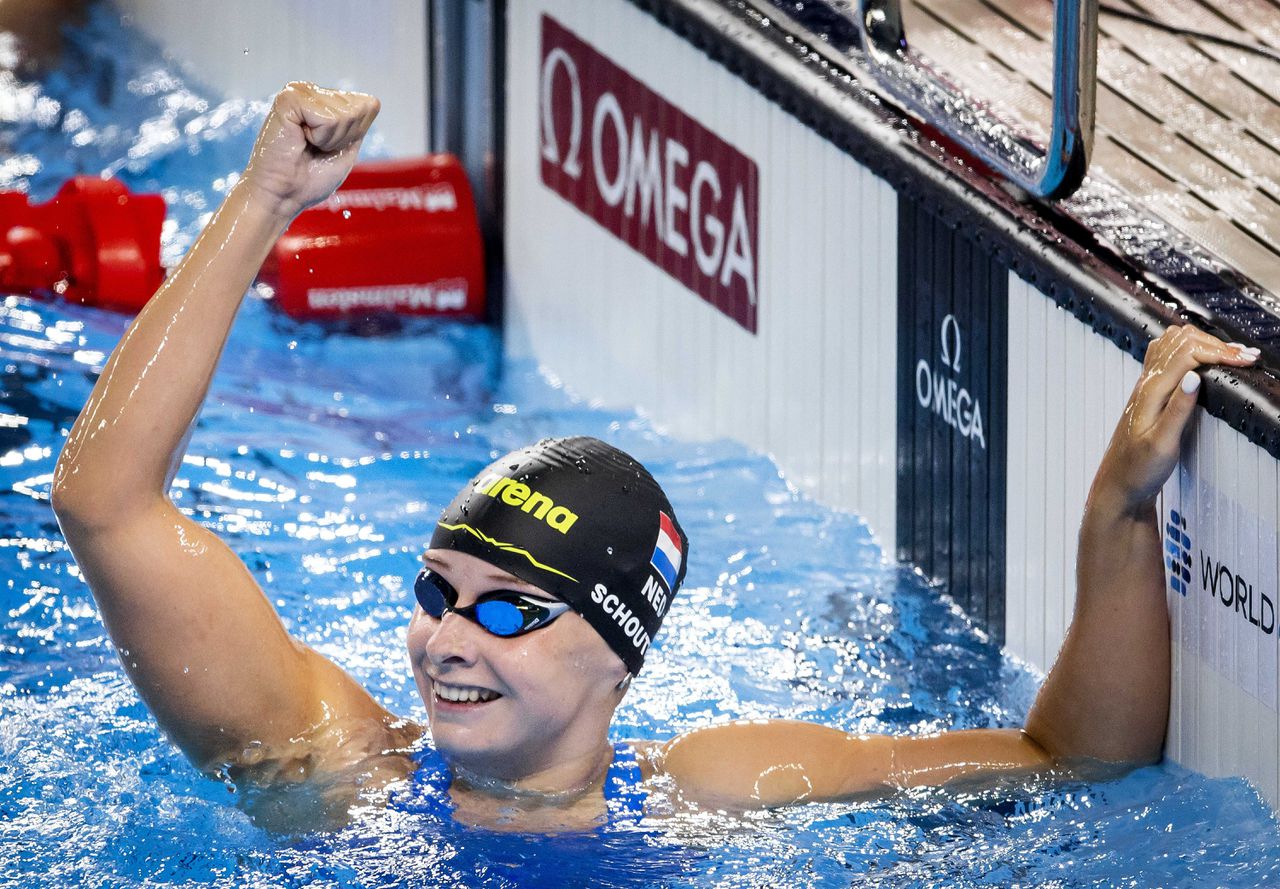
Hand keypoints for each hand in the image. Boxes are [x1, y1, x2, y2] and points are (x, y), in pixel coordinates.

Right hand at [240, 82, 380, 220]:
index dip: (355, 135)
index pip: (369, 105)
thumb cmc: (311, 179)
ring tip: (306, 145)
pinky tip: (299, 140)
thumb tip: (372, 101)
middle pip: (359, 109)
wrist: (283, 196)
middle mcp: (312, 91)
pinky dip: (320, 137)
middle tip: (316, 149)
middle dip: (343, 138)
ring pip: (346, 114)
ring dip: (330, 139)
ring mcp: (300, 92)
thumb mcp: (347, 148)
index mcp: (325, 100)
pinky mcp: (289, 98)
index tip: (329, 149)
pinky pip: (328, 118)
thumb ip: (360, 123)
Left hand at [1092, 325, 1258, 512]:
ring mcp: (1147, 385)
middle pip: (1182, 340)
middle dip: (1218, 344)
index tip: (1245, 360)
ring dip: (1205, 342)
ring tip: (1234, 354)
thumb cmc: (1138, 469)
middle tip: (1246, 357)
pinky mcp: (1152, 391)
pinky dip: (1192, 348)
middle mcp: (1146, 383)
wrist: (1119, 483)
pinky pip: (1169, 355)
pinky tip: (1207, 358)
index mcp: (1151, 392)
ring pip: (1174, 343)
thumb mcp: (1162, 444)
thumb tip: (1194, 377)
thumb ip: (1178, 410)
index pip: (1186, 353)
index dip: (1219, 352)